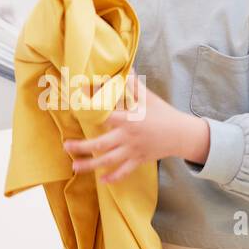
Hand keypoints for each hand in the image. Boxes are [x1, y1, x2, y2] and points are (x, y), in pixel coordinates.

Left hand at [62, 72, 210, 183]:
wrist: (181, 134)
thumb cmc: (163, 113)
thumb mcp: (148, 97)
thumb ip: (133, 84)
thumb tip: (125, 67)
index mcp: (128, 119)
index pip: (104, 116)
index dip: (88, 113)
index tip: (74, 111)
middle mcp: (128, 137)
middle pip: (100, 145)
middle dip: (81, 147)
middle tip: (66, 146)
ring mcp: (133, 151)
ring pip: (108, 161)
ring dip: (90, 165)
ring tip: (75, 167)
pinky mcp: (139, 160)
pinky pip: (124, 171)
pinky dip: (114, 177)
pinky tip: (103, 181)